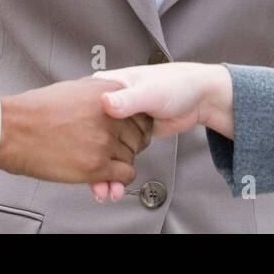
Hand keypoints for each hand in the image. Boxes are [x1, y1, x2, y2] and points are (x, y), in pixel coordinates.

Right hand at [0, 78, 153, 185]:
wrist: (12, 129)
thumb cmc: (34, 110)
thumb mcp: (74, 89)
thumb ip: (98, 97)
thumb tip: (111, 103)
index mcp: (108, 92)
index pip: (140, 112)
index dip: (135, 126)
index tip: (130, 132)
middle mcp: (110, 115)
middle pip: (138, 136)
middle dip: (128, 146)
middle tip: (115, 150)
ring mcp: (104, 141)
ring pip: (131, 157)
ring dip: (119, 163)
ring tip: (104, 161)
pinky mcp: (96, 165)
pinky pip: (123, 175)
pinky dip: (118, 179)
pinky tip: (108, 176)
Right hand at [88, 62, 233, 200]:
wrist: (197, 96)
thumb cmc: (174, 83)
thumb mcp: (148, 91)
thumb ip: (127, 99)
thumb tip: (106, 104)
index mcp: (106, 87)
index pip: (84, 112)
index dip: (79, 134)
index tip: (75, 153)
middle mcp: (109, 105)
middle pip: (93, 138)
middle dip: (94, 162)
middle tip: (94, 180)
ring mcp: (119, 123)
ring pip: (104, 150)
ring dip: (104, 172)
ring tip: (104, 190)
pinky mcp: (130, 136)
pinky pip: (117, 156)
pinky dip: (115, 172)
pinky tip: (113, 185)